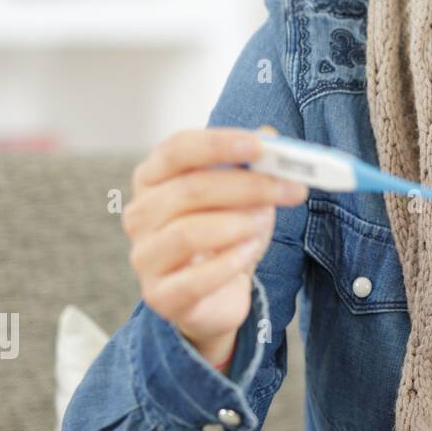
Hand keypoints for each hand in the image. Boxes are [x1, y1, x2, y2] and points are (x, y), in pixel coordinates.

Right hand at [122, 123, 307, 363]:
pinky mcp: (160, 296)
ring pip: (188, 232)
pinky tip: (249, 254)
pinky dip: (230, 263)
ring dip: (238, 226)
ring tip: (262, 226)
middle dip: (248, 187)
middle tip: (291, 189)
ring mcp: (144, 256)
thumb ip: (254, 164)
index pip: (176, 150)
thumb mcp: (246, 194)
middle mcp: (140, 214)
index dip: (217, 144)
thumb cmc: (228, 234)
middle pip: (189, 189)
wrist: (219, 293)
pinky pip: (195, 279)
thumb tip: (270, 135)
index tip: (260, 145)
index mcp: (154, 178)